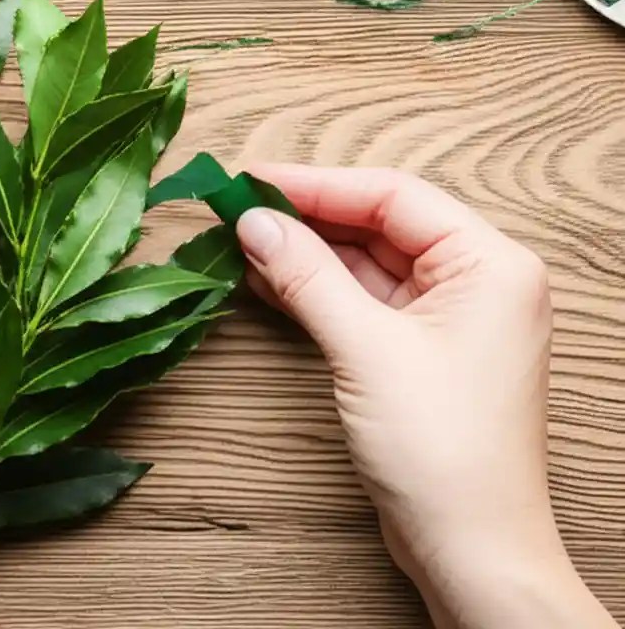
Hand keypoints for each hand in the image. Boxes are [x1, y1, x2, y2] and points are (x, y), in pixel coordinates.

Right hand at [235, 165, 614, 628]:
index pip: (392, 196)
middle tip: (238, 207)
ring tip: (241, 239)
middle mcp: (479, 283)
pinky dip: (319, 291)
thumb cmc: (444, 452)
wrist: (471, 548)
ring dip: (308, 254)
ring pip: (368, 264)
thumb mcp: (366, 350)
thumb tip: (256, 223)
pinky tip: (270, 280)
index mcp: (491, 264)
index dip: (316, 184)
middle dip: (307, 216)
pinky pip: (366, 303)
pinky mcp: (424, 353)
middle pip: (380, 225)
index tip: (252, 180)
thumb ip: (308, 277)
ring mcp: (452, 320)